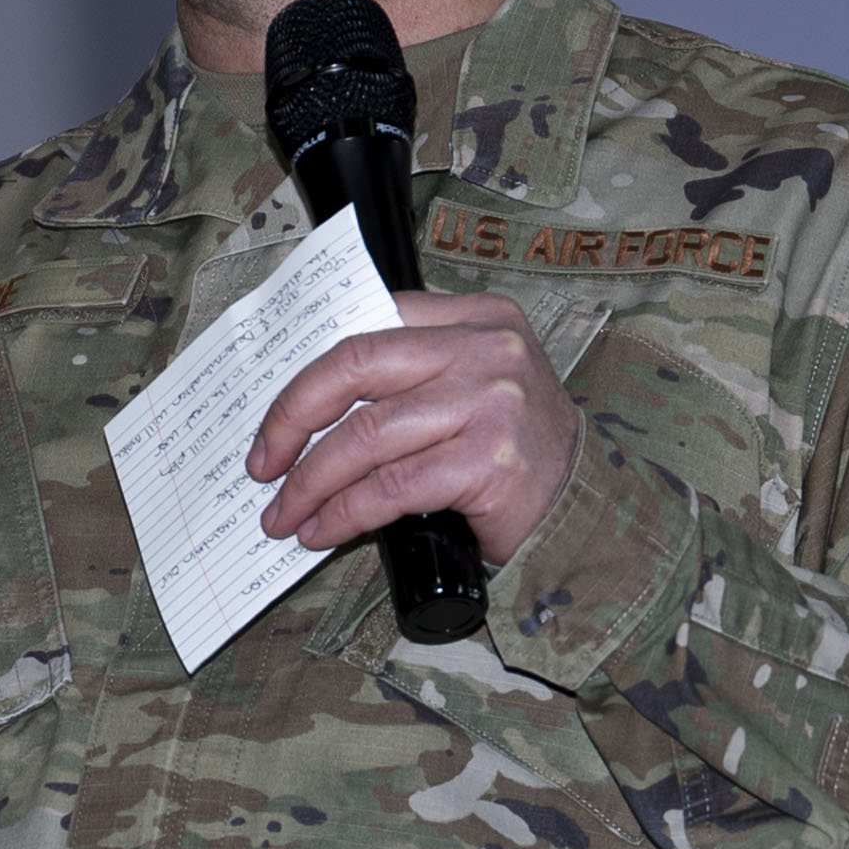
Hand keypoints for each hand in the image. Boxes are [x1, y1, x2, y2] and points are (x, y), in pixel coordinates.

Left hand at [246, 292, 581, 563]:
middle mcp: (486, 349)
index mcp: (477, 317)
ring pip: (365, 435)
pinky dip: (344, 513)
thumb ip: (408, 377)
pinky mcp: (487, 461)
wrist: (586, 509)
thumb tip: (307, 409)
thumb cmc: (516, 453)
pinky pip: (389, 487)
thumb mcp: (472, 388)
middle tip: (263, 464)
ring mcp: (490, 402)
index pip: (368, 327)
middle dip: (292, 419)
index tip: (275, 418)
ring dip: (310, 482)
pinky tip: (323, 531)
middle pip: (355, 367)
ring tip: (285, 514)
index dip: (307, 376)